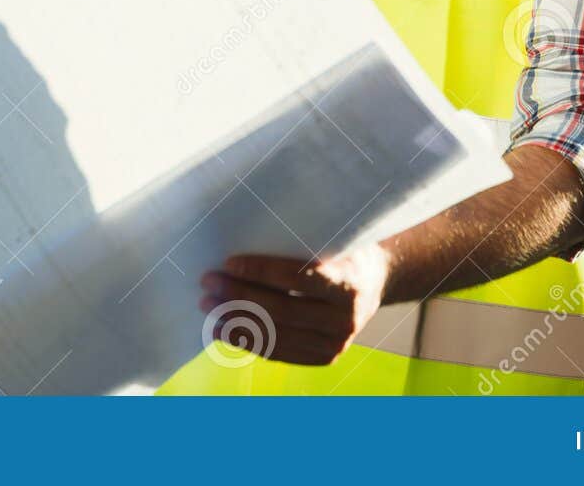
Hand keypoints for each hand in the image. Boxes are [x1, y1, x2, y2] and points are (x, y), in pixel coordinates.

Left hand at [199, 245, 390, 365]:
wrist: (375, 281)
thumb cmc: (344, 250)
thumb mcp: (335, 237)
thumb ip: (302, 236)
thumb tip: (244, 227)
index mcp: (350, 283)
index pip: (298, 278)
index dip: (261, 271)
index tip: (229, 262)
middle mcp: (345, 319)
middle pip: (282, 310)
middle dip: (239, 296)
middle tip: (209, 282)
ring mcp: (336, 344)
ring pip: (277, 336)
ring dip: (236, 321)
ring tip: (208, 307)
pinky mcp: (325, 357)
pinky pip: (280, 354)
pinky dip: (248, 341)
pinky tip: (224, 329)